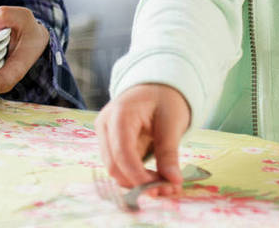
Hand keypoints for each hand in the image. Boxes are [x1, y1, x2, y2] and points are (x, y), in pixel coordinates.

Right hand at [95, 83, 190, 197]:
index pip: (122, 153)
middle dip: (139, 182)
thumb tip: (173, 182)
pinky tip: (155, 177)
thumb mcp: (172, 122)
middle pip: (114, 165)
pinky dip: (136, 175)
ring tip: (165, 184)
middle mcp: (105, 125)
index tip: (158, 190)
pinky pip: (120, 165)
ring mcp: (105, 134)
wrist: (156, 86)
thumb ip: (169, 153)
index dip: (138, 176)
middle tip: (167, 189)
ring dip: (138, 182)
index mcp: (120, 114)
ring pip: (115, 169)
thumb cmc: (164, 99)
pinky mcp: (109, 143)